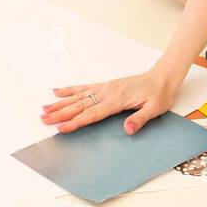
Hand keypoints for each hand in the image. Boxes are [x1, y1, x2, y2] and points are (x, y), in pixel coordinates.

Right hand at [41, 66, 182, 134]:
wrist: (163, 77)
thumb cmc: (159, 94)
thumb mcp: (155, 109)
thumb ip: (140, 119)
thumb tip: (127, 129)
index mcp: (117, 100)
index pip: (92, 114)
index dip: (75, 122)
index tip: (61, 128)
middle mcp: (108, 92)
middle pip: (80, 105)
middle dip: (60, 113)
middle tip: (44, 120)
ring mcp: (105, 88)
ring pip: (78, 97)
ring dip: (60, 103)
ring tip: (44, 108)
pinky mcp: (106, 86)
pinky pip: (84, 88)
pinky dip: (70, 90)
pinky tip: (57, 91)